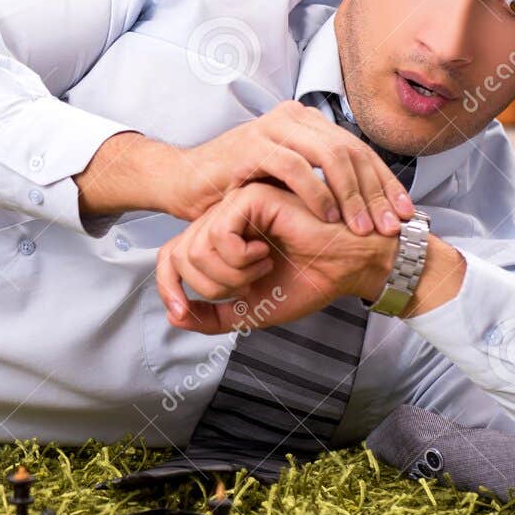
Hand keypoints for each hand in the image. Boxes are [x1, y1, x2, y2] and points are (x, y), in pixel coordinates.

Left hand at [155, 183, 397, 333]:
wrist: (347, 267)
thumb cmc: (308, 281)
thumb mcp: (250, 310)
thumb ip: (212, 317)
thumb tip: (175, 317)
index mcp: (219, 240)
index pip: (171, 258)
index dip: (168, 287)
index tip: (182, 312)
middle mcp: (222, 219)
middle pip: (180, 256)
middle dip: (212, 286)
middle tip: (247, 287)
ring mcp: (235, 205)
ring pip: (197, 248)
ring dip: (231, 274)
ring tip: (262, 267)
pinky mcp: (250, 198)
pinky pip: (219, 234)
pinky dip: (240, 258)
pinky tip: (266, 253)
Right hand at [168, 101, 412, 232]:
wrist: (184, 181)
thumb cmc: (237, 186)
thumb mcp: (288, 181)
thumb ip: (322, 179)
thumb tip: (369, 200)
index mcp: (308, 123)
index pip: (359, 151)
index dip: (386, 184)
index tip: (404, 216)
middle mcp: (295, 117)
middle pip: (352, 152)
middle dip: (376, 193)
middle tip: (390, 227)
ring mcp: (274, 127)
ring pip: (331, 157)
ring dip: (352, 195)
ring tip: (363, 227)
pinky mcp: (254, 144)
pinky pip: (296, 167)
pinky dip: (317, 193)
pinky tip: (328, 217)